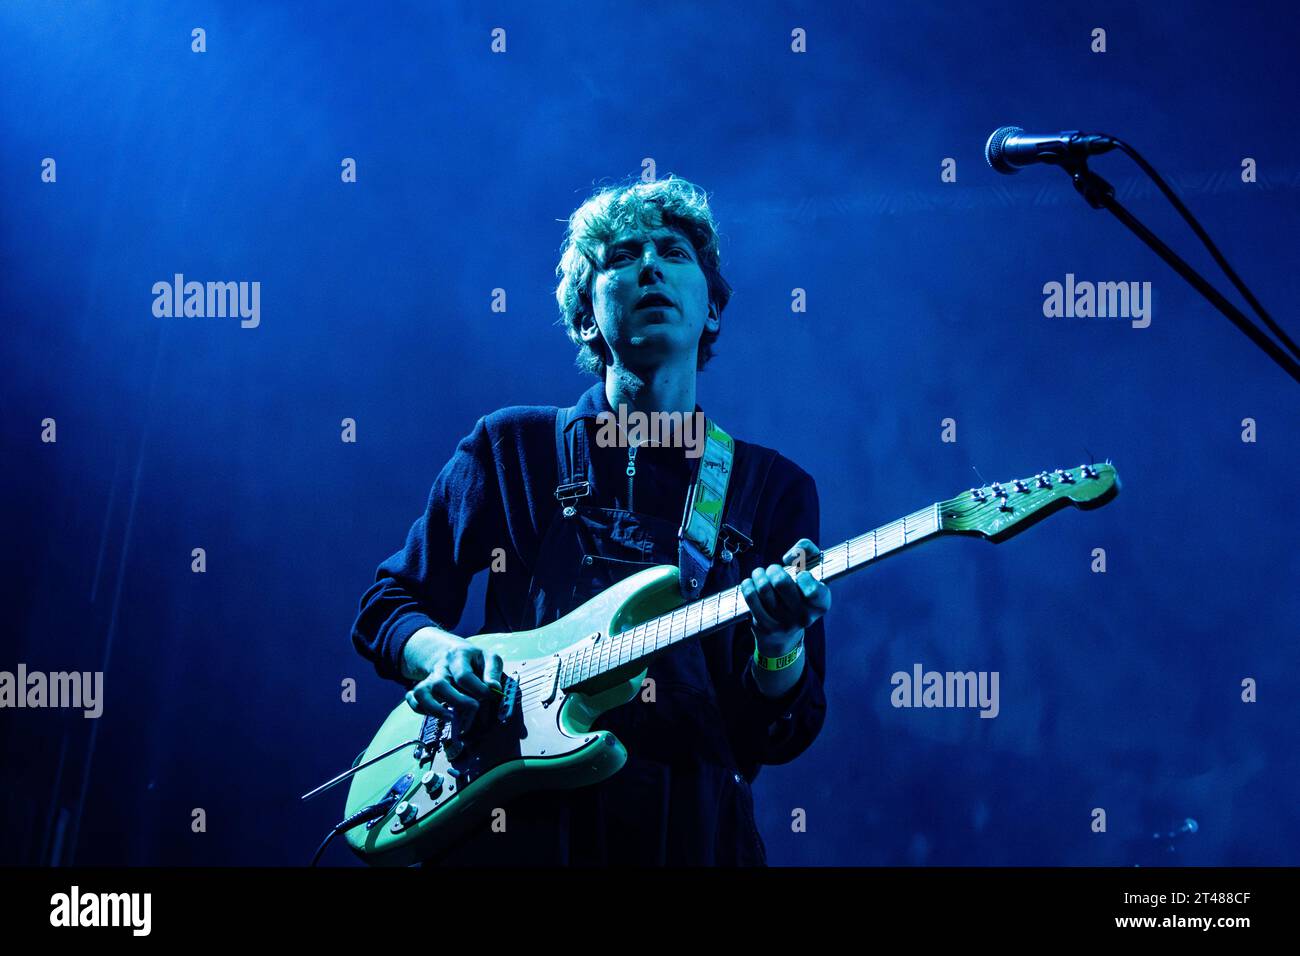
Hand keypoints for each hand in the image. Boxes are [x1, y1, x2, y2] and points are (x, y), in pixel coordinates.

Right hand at [401, 627, 503, 721]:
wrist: (451, 651)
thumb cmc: (474, 660)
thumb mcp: (488, 658)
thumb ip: (493, 672)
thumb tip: (494, 688)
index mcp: (459, 656)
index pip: (464, 675)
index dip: (478, 689)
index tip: (488, 696)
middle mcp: (441, 667)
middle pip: (440, 684)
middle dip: (457, 701)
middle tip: (474, 708)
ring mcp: (430, 678)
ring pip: (422, 692)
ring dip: (434, 708)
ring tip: (450, 718)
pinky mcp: (422, 688)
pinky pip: (412, 698)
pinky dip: (419, 708)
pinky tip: (435, 714)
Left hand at [740, 538, 831, 653]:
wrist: (786, 631)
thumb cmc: (800, 589)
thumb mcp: (811, 569)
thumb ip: (807, 549)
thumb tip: (790, 556)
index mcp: (821, 603)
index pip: (812, 590)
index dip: (803, 577)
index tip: (799, 573)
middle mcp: (804, 616)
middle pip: (781, 583)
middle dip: (773, 570)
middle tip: (773, 570)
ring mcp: (784, 624)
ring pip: (763, 588)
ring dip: (759, 575)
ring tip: (760, 574)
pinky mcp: (766, 627)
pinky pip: (751, 598)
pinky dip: (748, 585)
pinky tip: (751, 583)